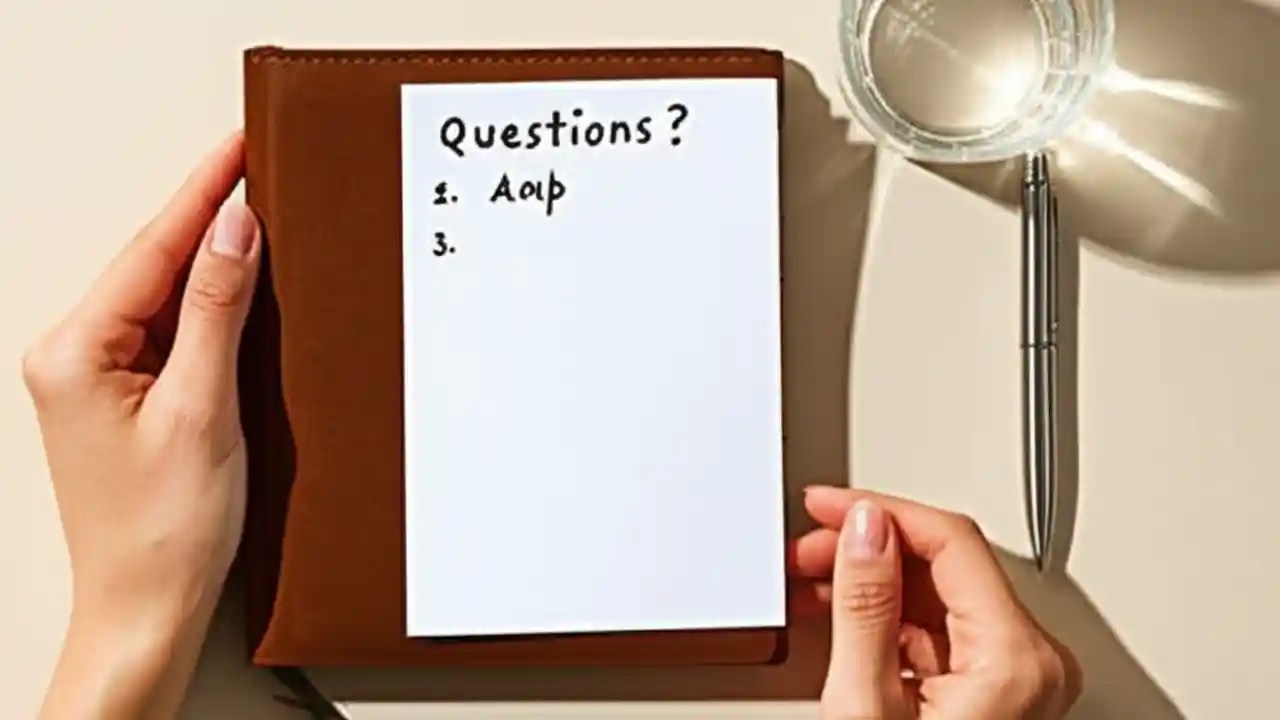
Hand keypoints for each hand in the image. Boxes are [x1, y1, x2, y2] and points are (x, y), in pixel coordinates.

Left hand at [24, 132, 259, 718]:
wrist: (147, 607)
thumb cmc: (163, 528)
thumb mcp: (201, 406)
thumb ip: (217, 310)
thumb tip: (236, 231)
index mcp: (75, 350)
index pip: (151, 249)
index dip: (202, 193)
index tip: (237, 147)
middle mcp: (72, 356)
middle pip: (151, 264)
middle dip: (206, 217)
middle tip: (255, 168)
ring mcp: (94, 378)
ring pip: (161, 297)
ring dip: (209, 263)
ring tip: (255, 218)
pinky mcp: (121, 399)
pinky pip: (167, 332)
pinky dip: (206, 309)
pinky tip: (238, 292)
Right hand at [791, 486, 1081, 719]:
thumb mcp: (866, 704)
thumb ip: (866, 606)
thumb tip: (865, 530)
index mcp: (1014, 659)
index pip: (950, 541)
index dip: (882, 510)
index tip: (831, 503)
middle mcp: (1032, 664)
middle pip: (947, 564)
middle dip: (871, 545)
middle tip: (814, 543)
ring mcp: (1017, 679)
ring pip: (941, 593)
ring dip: (876, 578)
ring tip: (818, 576)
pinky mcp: (995, 692)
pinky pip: (941, 628)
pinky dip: (890, 615)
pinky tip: (846, 610)